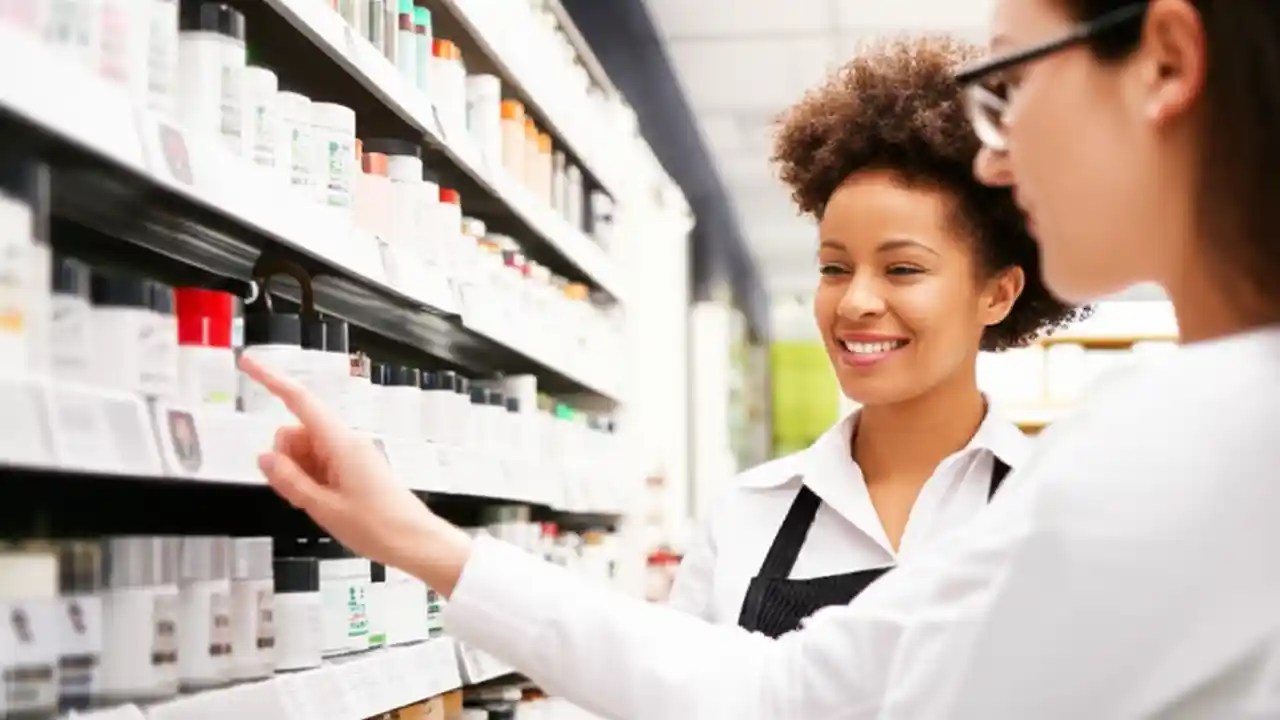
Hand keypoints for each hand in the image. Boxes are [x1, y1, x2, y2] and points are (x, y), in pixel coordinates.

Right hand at [239, 354, 471, 594]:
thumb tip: (264, 457)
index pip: (300, 401)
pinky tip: (318, 503)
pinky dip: (310, 479)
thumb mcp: (324, 508)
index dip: (271, 380)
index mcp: (340, 443)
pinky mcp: (355, 469)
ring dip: (297, 472)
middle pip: (297, 432)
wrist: (415, 542)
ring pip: (306, 450)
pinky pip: (321, 464)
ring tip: (312, 505)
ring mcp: (351, 455)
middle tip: (294, 494)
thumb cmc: (375, 526)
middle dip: (284, 457)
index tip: (247, 363)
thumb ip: (291, 481)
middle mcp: (346, 442)